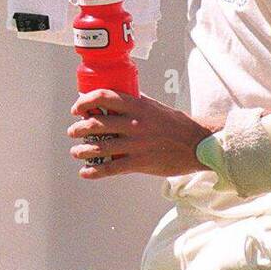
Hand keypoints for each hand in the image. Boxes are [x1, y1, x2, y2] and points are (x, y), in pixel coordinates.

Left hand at [67, 89, 212, 179]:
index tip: (77, 108)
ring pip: (100, 147)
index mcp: (137, 106)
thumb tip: (114, 97)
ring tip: (76, 151)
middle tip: (73, 132)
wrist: (197, 144)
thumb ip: (135, 102)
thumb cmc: (176, 124)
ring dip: (82, 150)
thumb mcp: (154, 106)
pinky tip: (85, 172)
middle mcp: (134, 123)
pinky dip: (94, 171)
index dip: (85, 101)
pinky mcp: (140, 163)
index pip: (104, 97)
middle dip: (79, 129)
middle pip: (96, 124)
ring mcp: (136, 144)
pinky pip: (111, 168)